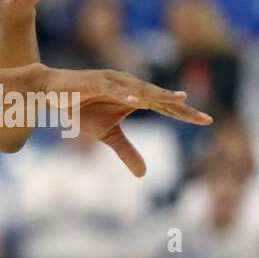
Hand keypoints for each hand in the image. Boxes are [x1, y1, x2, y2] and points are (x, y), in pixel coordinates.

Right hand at [44, 66, 211, 176]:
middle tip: (204, 118)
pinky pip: (112, 88)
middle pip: (160, 96)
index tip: (207, 121)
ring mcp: (114, 82)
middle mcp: (129, 86)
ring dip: (160, 93)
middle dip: (182, 105)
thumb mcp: (107, 135)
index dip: (185, 113)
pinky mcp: (95, 82)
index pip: (165, 106)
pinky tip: (136, 99)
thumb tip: (144, 175)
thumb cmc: (81, 108)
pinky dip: (124, 93)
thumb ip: (127, 151)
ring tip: (180, 98)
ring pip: (141, 88)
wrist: (51, 91)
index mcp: (135, 97)